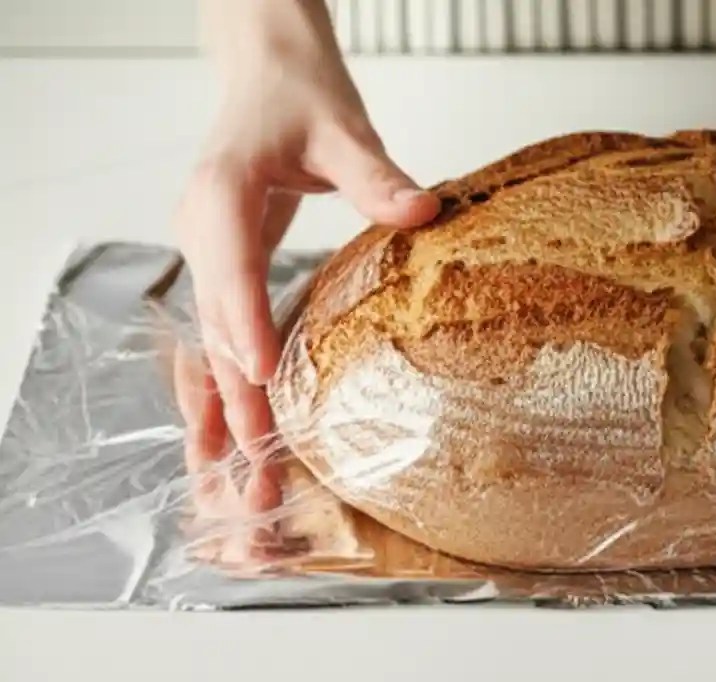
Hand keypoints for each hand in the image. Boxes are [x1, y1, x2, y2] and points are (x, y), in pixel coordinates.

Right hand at [173, 0, 438, 545]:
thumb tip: (425, 208)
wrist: (267, 78)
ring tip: (238, 480)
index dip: (243, 322)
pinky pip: (221, 338)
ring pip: (211, 342)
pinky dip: (227, 389)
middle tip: (256, 462)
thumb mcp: (343, 129)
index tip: (259, 376)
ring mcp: (205, 256)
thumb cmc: (302, 99)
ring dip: (225, 408)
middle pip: (216, 321)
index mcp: (221, 194)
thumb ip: (376, 174)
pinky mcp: (222, 271)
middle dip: (235, 394)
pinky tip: (235, 443)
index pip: (228, 265)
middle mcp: (201, 231)